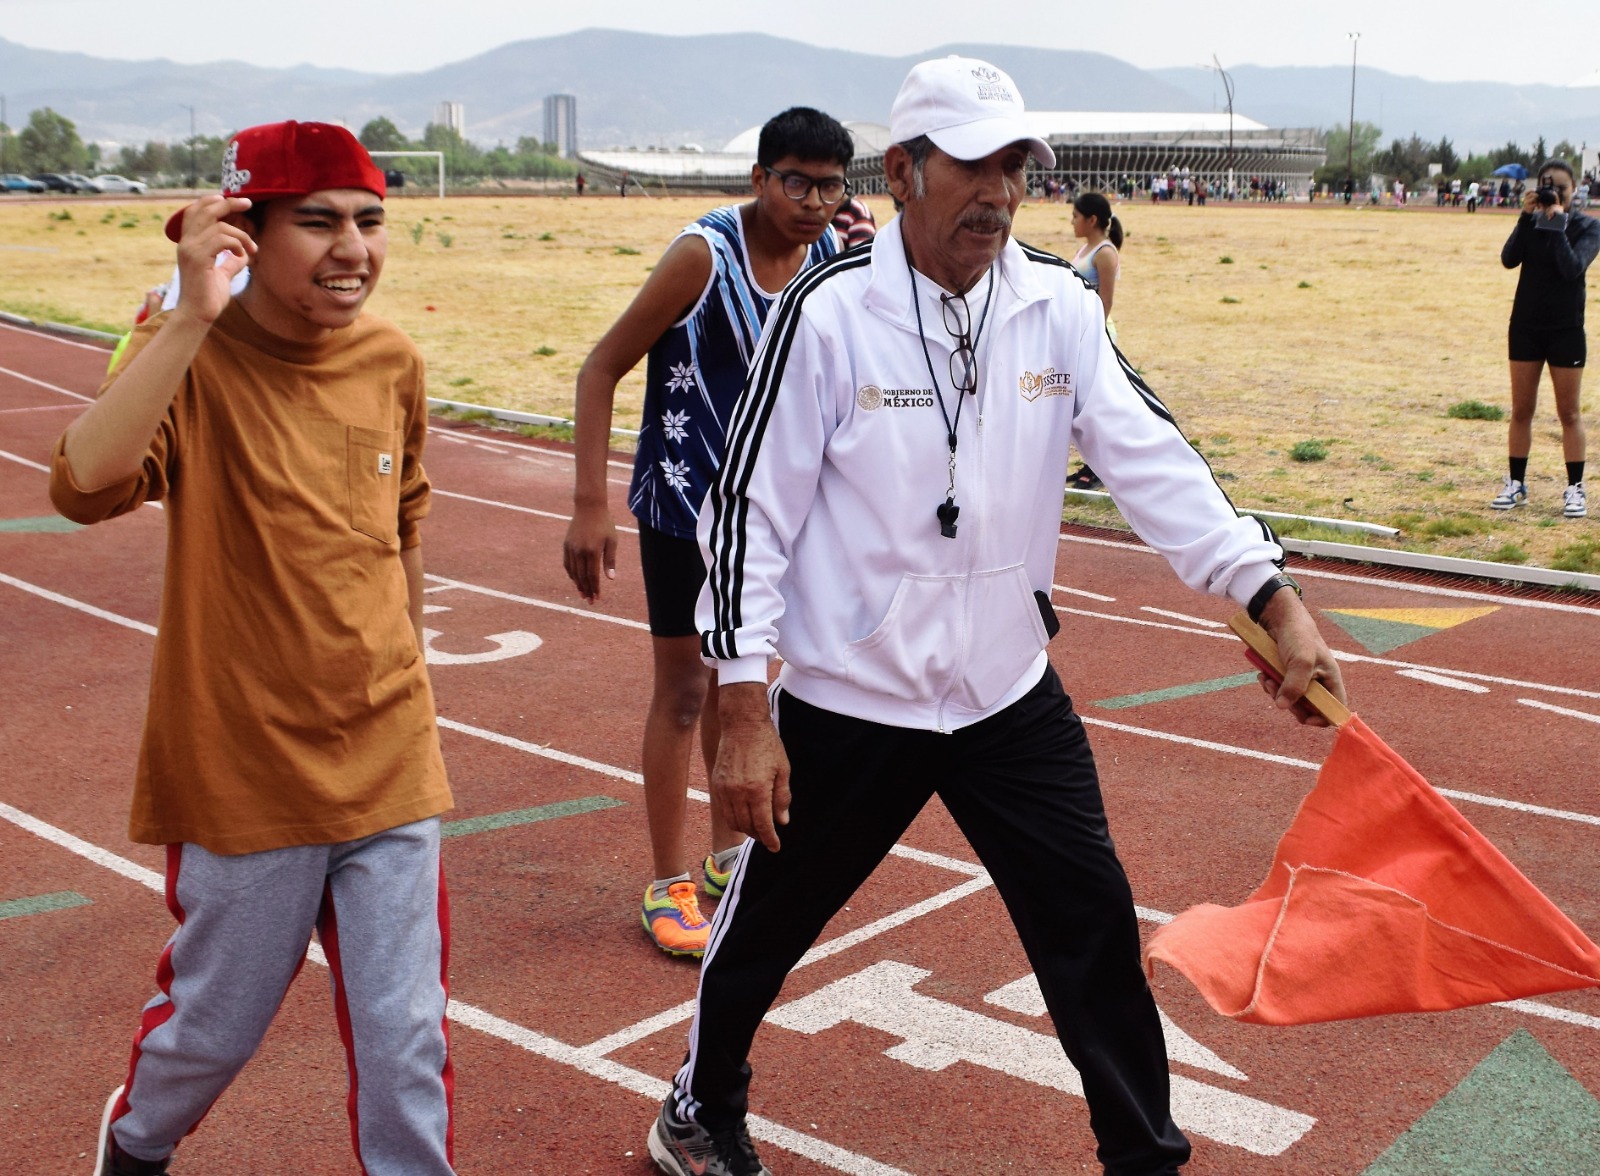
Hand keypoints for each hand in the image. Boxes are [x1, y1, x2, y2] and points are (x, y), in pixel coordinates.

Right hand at [174, 195, 254, 324]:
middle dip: (228, 203)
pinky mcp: (198, 259)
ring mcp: (190, 249)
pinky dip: (237, 244)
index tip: (233, 201)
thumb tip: (242, 255)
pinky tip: (242, 256)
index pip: (195, 211)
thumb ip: (230, 263)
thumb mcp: (222, 275)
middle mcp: (186, 243)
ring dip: (241, 235)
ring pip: (219, 226)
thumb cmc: (208, 297)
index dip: (212, 201)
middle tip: (248, 202)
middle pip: (205, 209)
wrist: (198, 315)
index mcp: (189, 243)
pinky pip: (222, 239)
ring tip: (252, 249)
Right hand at [561, 502, 616, 600]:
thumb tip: (610, 579)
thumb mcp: (612, 541)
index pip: (593, 576)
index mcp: (593, 551)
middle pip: (582, 577)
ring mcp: (571, 548)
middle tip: (590, 601)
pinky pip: (567, 564)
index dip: (595, 589)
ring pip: (573, 572)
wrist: (589, 507)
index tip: (597, 598)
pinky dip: (571, 574)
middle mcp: (580, 551)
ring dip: (578, 584)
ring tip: (583, 594)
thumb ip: (610, 560)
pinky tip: (576, 580)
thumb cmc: (604, 524)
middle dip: (586, 590)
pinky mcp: (566, 545)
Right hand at [712, 682, 790, 851]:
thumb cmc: (767, 745)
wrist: (742, 725)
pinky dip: (733, 818)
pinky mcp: (716, 784)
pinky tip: (743, 815)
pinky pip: (723, 810)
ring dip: (745, 829)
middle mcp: (737, 793)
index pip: (762, 824)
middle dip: (758, 835)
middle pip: (746, 826)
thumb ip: (782, 797)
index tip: (775, 847)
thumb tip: (782, 820)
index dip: (770, 839)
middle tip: (768, 836)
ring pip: (732, 821)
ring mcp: (724, 789)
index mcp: (757, 790)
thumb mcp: (783, 770)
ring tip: (756, 827)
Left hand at [1256, 588, 1346, 726]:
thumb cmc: (1298, 635)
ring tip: (1267, 678)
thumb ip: (1295, 685)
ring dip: (1276, 693)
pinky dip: (1270, 685)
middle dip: (1291, 704)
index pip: (1335, 709)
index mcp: (1331, 680)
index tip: (1305, 717)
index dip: (1323, 718)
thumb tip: (1283, 706)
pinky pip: (1279, 690)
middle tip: (1276, 692)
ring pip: (1290, 700)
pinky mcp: (1287, 675)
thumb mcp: (1300, 660)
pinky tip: (1263, 675)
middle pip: (1309, 709)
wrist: (1279, 617)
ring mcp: (1302, 679)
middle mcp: (1319, 682)